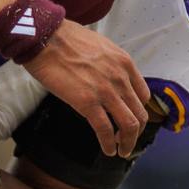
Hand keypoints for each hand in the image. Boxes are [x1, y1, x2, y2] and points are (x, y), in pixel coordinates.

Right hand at [23, 20, 149, 156]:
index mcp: (124, 63)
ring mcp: (106, 91)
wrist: (45, 38)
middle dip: (136, 132)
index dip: (138, 111)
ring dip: (128, 143)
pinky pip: (105, 130)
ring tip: (121, 151)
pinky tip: (107, 150)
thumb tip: (104, 75)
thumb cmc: (64, 38)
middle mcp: (120, 78)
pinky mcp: (87, 102)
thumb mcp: (98, 46)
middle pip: (139, 113)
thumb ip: (108, 63)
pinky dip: (109, 144)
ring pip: (129, 126)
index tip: (131, 118)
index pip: (142, 95)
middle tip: (128, 140)